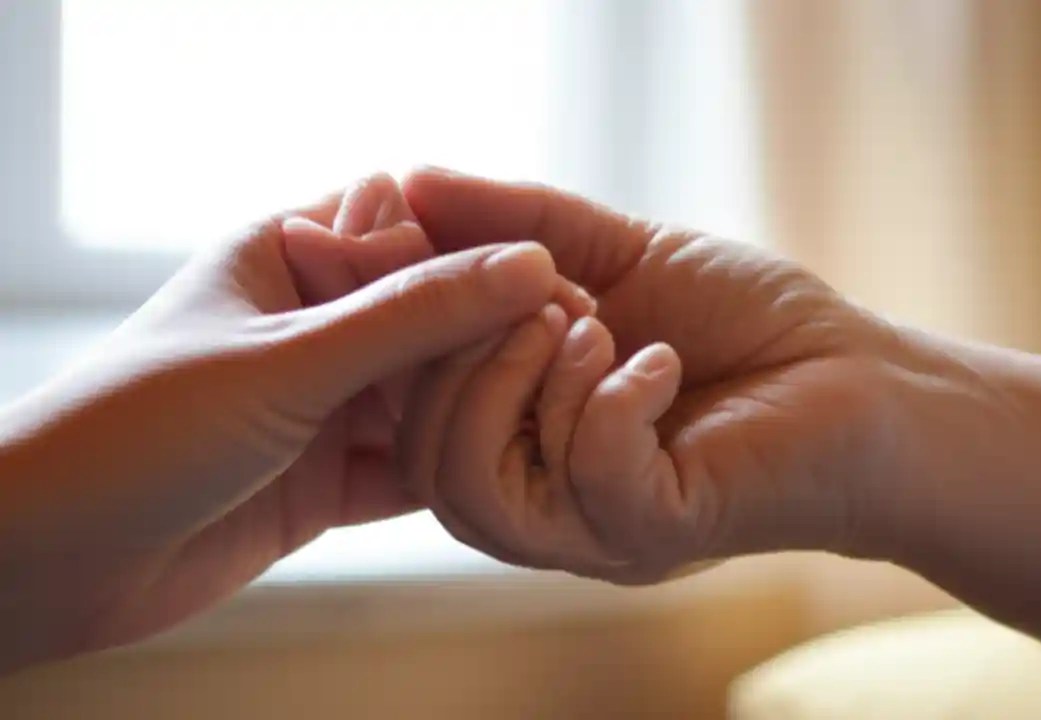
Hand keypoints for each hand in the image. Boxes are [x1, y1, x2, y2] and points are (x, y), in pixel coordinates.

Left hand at [0, 178, 561, 668]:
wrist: (45, 561)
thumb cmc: (137, 429)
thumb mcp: (289, 360)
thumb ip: (413, 315)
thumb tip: (527, 266)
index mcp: (284, 255)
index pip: (408, 234)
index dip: (482, 258)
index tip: (557, 288)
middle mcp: (307, 324)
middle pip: (426, 319)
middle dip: (493, 340)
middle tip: (575, 356)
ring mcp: (316, 406)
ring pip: (423, 396)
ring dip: (479, 408)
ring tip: (557, 413)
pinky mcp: (319, 481)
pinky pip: (407, 467)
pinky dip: (452, 472)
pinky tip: (508, 472)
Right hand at [399, 169, 914, 582]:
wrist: (862, 378)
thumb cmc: (746, 325)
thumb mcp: (621, 254)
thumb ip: (520, 223)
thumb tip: (413, 182)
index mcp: (523, 438)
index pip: (407, 412)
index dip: (409, 326)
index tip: (453, 250)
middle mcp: (544, 498)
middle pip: (422, 462)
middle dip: (466, 353)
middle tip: (550, 296)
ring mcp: (596, 526)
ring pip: (475, 494)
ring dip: (523, 382)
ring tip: (593, 325)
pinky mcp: (658, 531)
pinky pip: (587, 483)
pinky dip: (611, 401)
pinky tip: (660, 364)